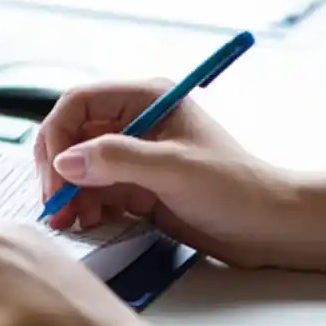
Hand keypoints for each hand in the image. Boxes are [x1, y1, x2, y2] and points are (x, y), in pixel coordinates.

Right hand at [33, 79, 311, 269]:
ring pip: (79, 165)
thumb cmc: (237, 188)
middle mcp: (136, 120)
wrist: (271, 227)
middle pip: (73, 135)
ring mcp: (135, 153)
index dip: (59, 135)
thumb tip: (66, 162)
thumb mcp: (174, 170)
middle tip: (54, 202)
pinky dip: (83, 204)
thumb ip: (117, 160)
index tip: (55, 173)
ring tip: (68, 218)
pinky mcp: (136, 184)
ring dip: (67, 190)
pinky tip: (87, 220)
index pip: (79, 103)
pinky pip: (94, 188)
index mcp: (147, 98)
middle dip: (58, 168)